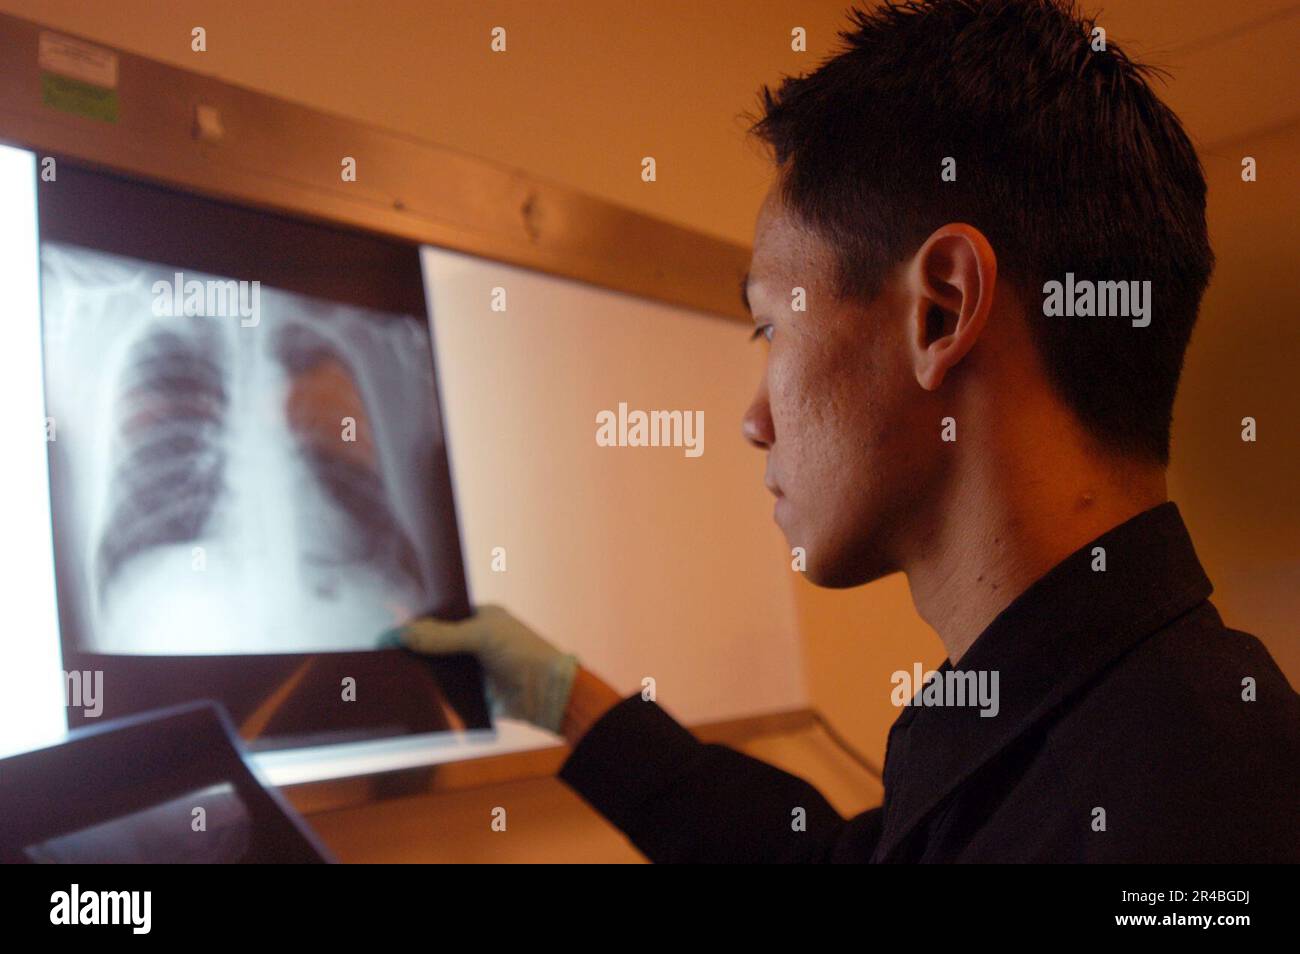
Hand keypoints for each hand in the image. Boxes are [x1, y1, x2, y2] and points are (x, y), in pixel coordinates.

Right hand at [400, 604, 578, 734]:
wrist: (548, 692)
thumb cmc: (522, 652)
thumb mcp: (481, 636)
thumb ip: (442, 635)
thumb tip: (402, 633)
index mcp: (480, 618)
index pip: (440, 617)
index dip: (416, 624)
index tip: (387, 634)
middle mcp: (474, 641)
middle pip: (436, 644)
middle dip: (414, 649)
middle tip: (381, 655)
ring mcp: (473, 668)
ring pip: (439, 668)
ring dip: (420, 672)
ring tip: (386, 675)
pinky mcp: (473, 693)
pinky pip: (447, 692)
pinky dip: (431, 693)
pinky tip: (407, 695)